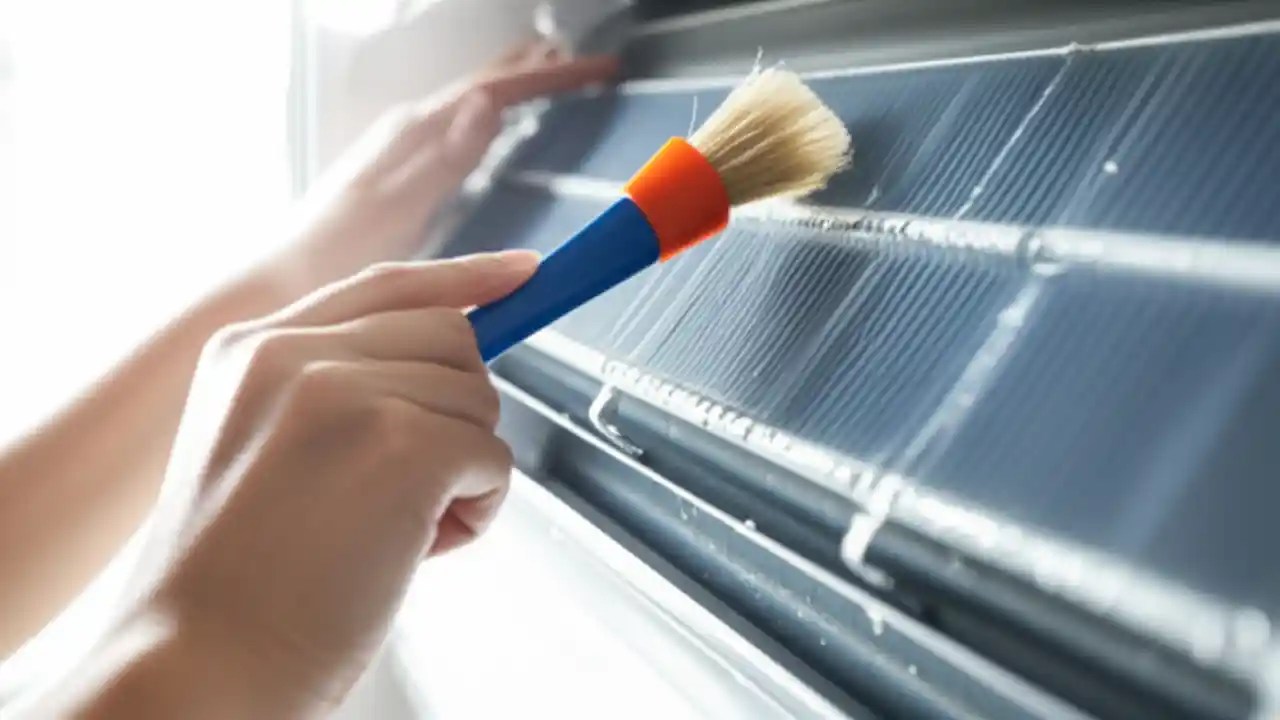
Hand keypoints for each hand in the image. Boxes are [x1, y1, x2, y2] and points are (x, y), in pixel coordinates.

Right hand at [135, 252, 538, 713]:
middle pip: (452, 338)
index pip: (386, 286)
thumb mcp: (262, 449)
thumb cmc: (237, 586)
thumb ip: (336, 391)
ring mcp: (345, 392)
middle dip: (458, 413)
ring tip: (392, 532)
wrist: (197, 668)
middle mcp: (294, 353)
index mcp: (251, 348)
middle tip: (411, 490)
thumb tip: (455, 369)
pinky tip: (413, 552)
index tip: (522, 273)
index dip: (465, 278)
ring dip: (461, 472)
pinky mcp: (400, 444)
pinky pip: (494, 458)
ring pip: (479, 401)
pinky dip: (476, 512)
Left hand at [277, 41, 615, 293]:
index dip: (556, 77)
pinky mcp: (402, 169)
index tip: (602, 70)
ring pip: (474, 100)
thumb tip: (489, 102)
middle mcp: (410, 127)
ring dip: (517, 83)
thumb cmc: (334, 253)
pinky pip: (461, 124)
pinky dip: (493, 112)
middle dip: (542, 71)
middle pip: (489, 83)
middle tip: (592, 66)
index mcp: (417, 130)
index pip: (500, 86)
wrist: (283, 281)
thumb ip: (445, 157)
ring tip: (552, 71)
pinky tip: (493, 119)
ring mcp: (405, 146)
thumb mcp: (398, 207)